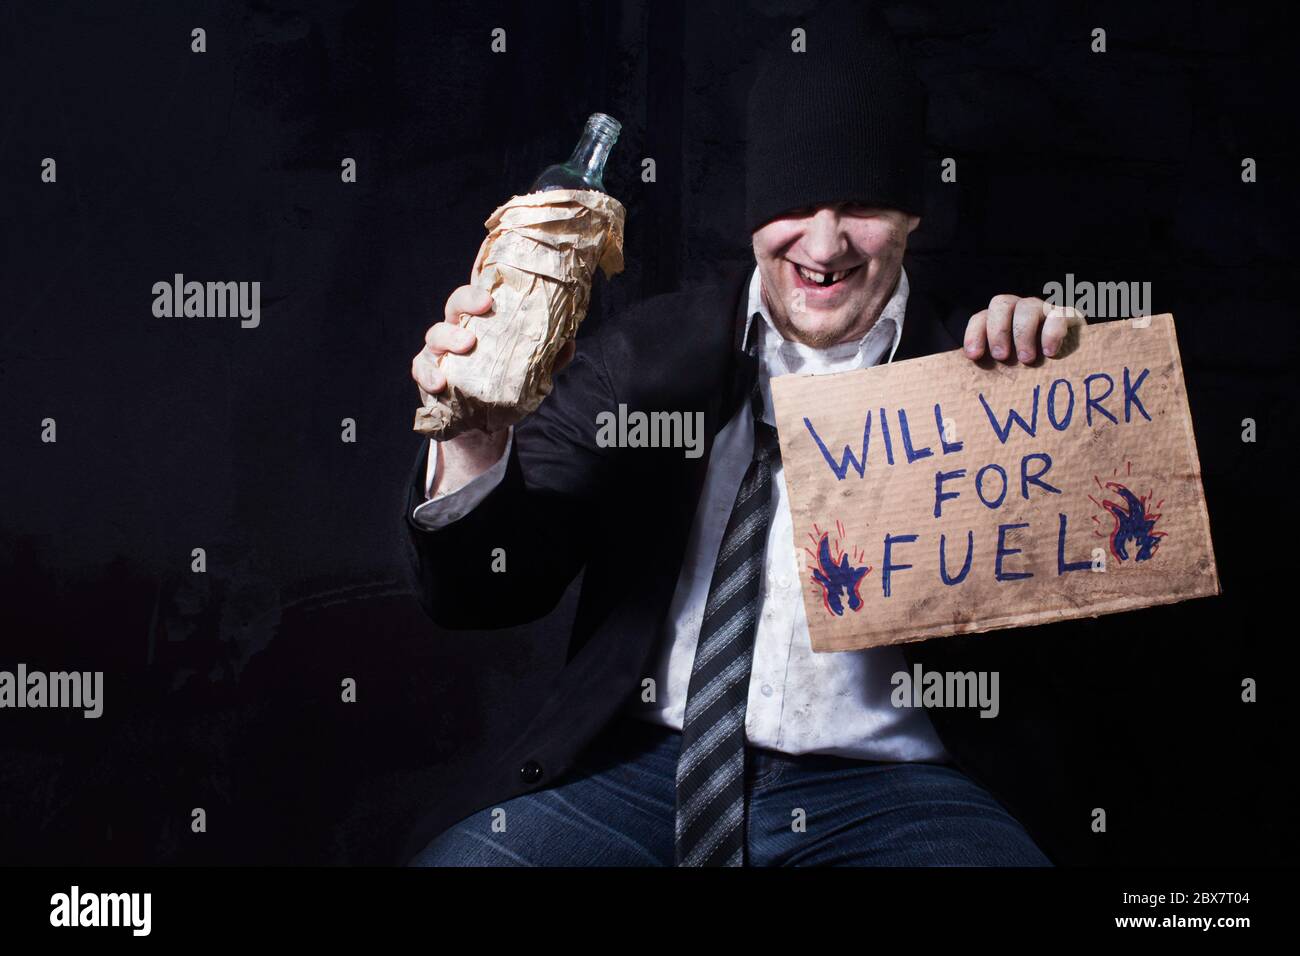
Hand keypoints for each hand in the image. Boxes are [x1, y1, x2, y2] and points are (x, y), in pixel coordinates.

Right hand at [411, 285, 576, 495]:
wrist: (480, 420)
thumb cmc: (502, 382)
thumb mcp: (529, 371)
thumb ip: (548, 358)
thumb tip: (570, 342)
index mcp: (480, 322)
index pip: (478, 297)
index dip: (480, 291)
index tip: (492, 297)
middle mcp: (456, 329)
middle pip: (454, 307)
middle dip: (464, 304)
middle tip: (483, 310)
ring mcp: (439, 351)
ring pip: (434, 334)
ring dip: (448, 338)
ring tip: (465, 347)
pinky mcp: (427, 373)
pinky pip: (420, 368)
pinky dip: (427, 374)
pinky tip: (439, 383)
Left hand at [962, 295, 1084, 363]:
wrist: (1073, 365)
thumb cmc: (1031, 371)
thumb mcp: (1009, 368)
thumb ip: (992, 368)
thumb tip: (971, 382)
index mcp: (1000, 321)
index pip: (980, 318)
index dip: (974, 334)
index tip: (974, 356)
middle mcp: (1020, 310)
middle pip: (1001, 304)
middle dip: (998, 330)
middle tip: (1001, 356)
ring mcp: (1044, 310)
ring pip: (1028, 307)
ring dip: (1023, 333)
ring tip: (1026, 359)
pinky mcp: (1069, 316)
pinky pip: (1059, 315)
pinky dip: (1052, 333)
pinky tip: (1049, 352)